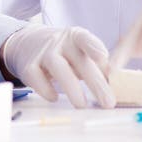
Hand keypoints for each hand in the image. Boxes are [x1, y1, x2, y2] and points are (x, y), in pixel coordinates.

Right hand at [0, 25, 114, 108]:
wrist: (29, 42)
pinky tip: (54, 97)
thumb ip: (94, 65)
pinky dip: (46, 89)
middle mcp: (59, 42)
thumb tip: (112, 86)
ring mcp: (43, 52)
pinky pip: (38, 78)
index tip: (103, 58)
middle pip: (79, 61)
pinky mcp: (29, 65)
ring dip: (72, 88)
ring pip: (58, 68)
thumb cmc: (63, 52)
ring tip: (82, 105)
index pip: (85, 39)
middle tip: (108, 102)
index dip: (94, 47)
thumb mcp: (78, 51)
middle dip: (95, 82)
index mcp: (75, 37)